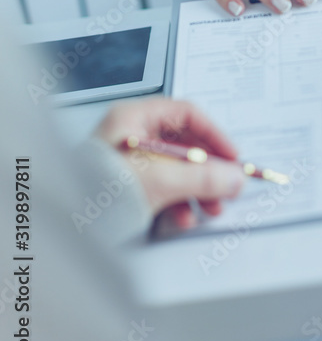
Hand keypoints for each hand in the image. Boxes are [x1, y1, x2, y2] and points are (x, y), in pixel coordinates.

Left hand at [94, 97, 244, 228]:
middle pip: (184, 144)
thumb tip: (233, 177)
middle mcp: (130, 135)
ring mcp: (128, 161)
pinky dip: (178, 202)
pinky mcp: (127, 186)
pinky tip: (184, 218)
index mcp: (133, 118)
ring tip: (210, 207)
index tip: (231, 156)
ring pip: (176, 168)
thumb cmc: (98, 191)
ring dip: (198, 189)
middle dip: (208, 169)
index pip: (186, 114)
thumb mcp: (160, 180)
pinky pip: (163, 187)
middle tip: (225, 185)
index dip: (214, 134)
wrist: (69, 226)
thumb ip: (203, 178)